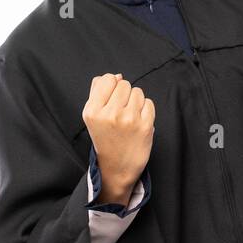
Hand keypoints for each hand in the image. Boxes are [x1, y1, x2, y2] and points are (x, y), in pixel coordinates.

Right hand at [82, 73, 155, 197]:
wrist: (117, 167)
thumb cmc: (105, 138)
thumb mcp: (92, 116)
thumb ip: (98, 92)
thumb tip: (115, 75)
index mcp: (92, 111)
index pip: (108, 79)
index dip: (112, 86)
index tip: (112, 99)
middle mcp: (109, 114)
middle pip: (124, 84)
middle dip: (124, 94)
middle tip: (121, 111)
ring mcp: (128, 120)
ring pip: (138, 92)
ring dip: (136, 101)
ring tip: (129, 117)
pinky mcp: (145, 125)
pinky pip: (149, 103)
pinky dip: (145, 110)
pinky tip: (138, 122)